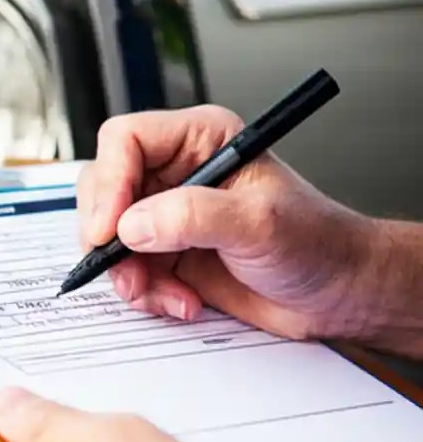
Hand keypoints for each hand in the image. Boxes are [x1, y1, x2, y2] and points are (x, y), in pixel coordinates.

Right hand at [77, 105, 382, 342]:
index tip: (109, 229)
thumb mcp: (259, 222)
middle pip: (104, 187)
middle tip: (126, 267)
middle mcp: (176, 172)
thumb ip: (192, 217)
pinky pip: (125, 269)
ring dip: (128, 273)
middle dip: (109, 235)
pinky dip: (145, 292)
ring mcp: (166, 214)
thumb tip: (131, 225)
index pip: (127, 141)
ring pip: (107, 235)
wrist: (337, 294)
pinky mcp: (165, 253)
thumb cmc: (318, 243)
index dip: (110, 182)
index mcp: (201, 140)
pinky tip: (182, 301)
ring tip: (166, 293)